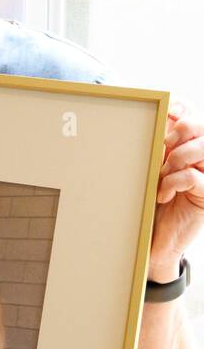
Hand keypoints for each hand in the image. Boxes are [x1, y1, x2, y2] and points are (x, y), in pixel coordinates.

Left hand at [149, 99, 203, 277]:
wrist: (154, 241)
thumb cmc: (150, 203)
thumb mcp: (151, 170)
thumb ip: (156, 147)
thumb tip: (152, 118)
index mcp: (190, 146)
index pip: (194, 114)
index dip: (183, 107)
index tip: (168, 111)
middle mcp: (203, 158)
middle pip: (203, 126)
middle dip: (182, 129)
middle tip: (164, 145)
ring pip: (203, 147)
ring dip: (177, 157)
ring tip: (163, 173)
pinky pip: (193, 176)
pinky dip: (174, 181)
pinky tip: (164, 194)